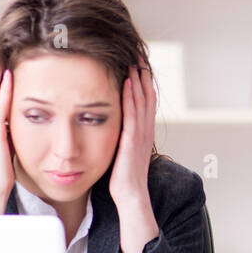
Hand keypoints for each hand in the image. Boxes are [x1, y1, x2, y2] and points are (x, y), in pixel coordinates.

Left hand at [109, 60, 159, 252]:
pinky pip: (133, 114)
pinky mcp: (133, 141)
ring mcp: (141, 135)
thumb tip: (105, 125)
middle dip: (143, 74)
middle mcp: (144, 131)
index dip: (142, 82)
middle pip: (147, 96)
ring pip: (142, 101)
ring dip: (139, 79)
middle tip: (138, 54)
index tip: (136, 65)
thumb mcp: (120, 153)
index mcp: (141, 133)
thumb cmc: (122, 180)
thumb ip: (117, 137)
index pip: (144, 101)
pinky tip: (128, 82)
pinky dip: (132, 97)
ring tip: (135, 60)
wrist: (130, 198)